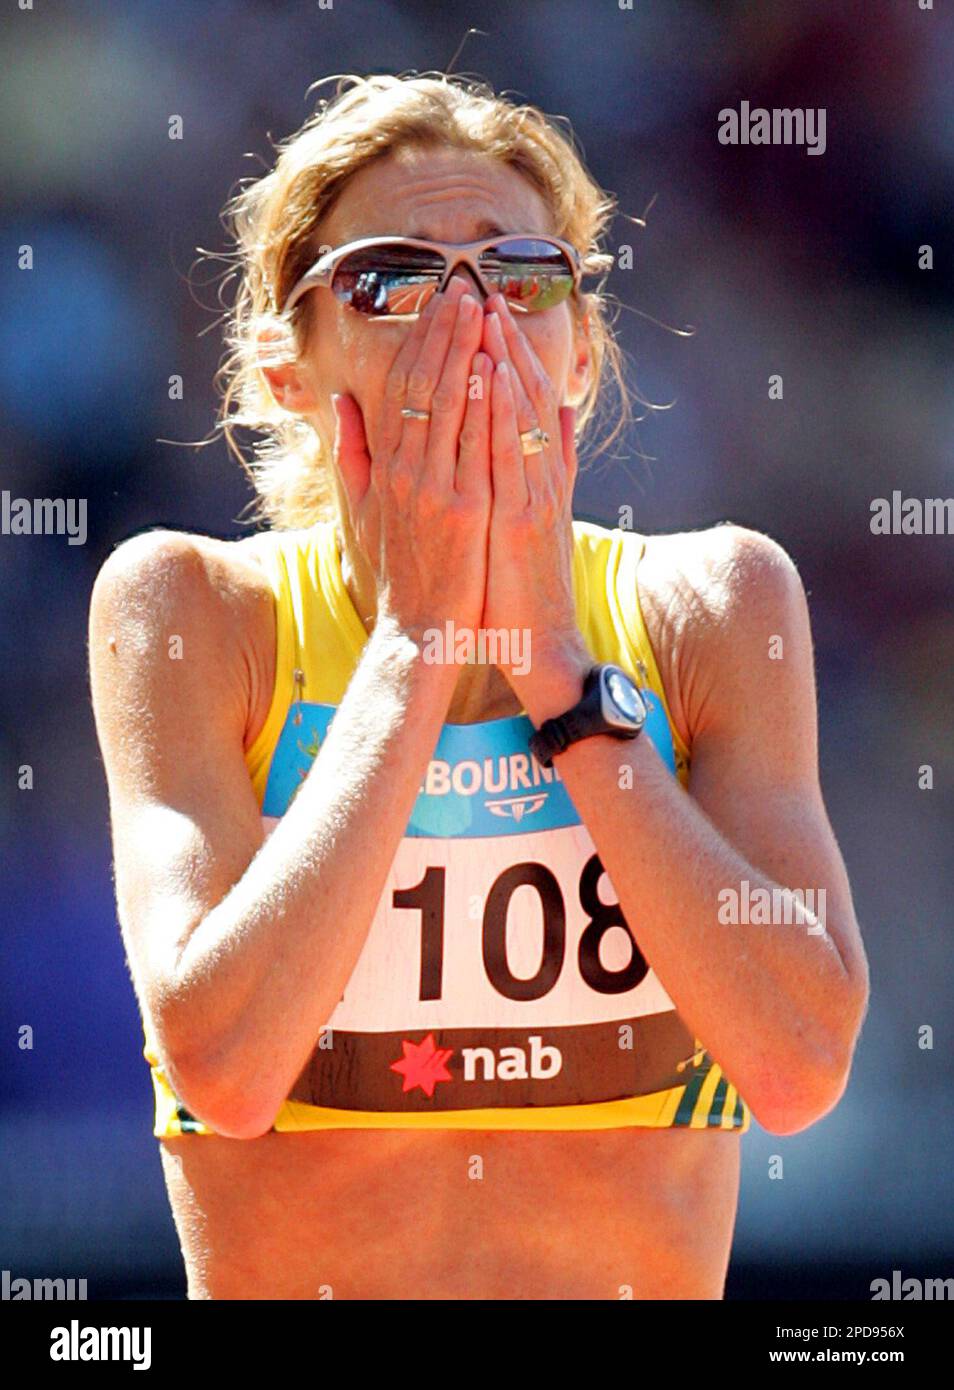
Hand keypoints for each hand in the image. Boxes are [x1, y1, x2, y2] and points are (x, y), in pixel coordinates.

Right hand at [332, 279, 492, 638]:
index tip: (439, 305)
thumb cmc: (402, 573)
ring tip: (482, 310)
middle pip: (422, 386)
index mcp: (387, 467)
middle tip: (464, 290)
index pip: (400, 389)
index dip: (419, 342)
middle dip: (444, 333)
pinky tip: (494, 367)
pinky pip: (473, 446)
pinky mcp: (462, 510)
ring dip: (465, 352)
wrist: (420, 631)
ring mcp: (433, 489)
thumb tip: (341, 402)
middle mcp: (405, 471)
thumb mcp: (365, 511)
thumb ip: (354, 455)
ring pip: (447, 406)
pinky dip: (481, 404)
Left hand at [479, 294, 589, 692]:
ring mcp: (535, 497)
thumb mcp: (535, 524)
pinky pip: (514, 454)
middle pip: (526, 398)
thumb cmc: (522, 592)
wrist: (540, 648)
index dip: (507, 357)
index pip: (524, 406)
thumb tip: (562, 418)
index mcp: (538, 481)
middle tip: (483, 293)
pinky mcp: (523, 519)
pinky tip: (493, 373)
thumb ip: (552, 469)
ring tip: (487, 313)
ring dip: (505, 361)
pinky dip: (505, 411)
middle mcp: (541, 481)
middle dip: (504, 344)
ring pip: (522, 416)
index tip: (487, 314)